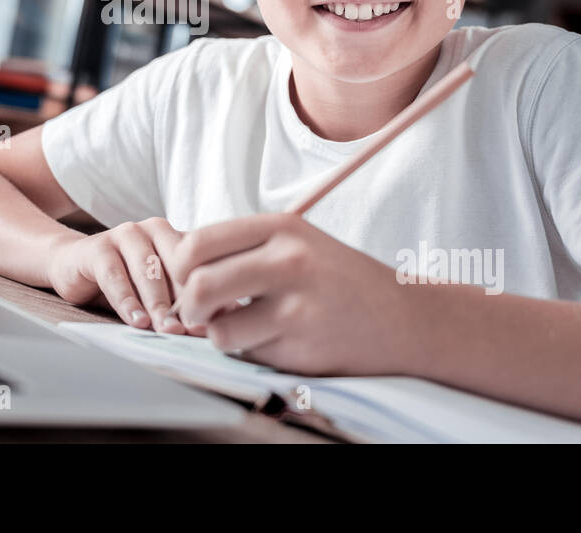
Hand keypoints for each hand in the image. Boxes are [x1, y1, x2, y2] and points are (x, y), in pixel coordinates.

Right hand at [46, 218, 205, 334]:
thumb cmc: (123, 283)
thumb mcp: (158, 291)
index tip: (215, 324)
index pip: (198, 264)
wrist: (71, 265)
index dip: (207, 294)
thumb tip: (227, 316)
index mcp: (175, 237)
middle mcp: (153, 229)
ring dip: (158, 303)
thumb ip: (185, 300)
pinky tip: (137, 321)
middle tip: (195, 330)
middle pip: (176, 267)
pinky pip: (114, 275)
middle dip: (186, 302)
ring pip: (147, 270)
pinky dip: (126, 300)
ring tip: (167, 330)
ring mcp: (124, 235)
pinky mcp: (97, 247)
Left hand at [166, 212, 414, 375]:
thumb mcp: (295, 243)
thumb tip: (175, 269)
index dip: (180, 267)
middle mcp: (288, 259)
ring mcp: (297, 304)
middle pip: (199, 282)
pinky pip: (247, 354)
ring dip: (219, 335)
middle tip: (196, 314)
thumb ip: (242, 251)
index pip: (199, 242)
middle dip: (187, 305)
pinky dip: (249, 353)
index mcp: (281, 226)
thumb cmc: (337, 279)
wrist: (405, 317)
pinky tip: (274, 342)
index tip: (187, 281)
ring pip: (218, 327)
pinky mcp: (302, 344)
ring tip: (240, 329)